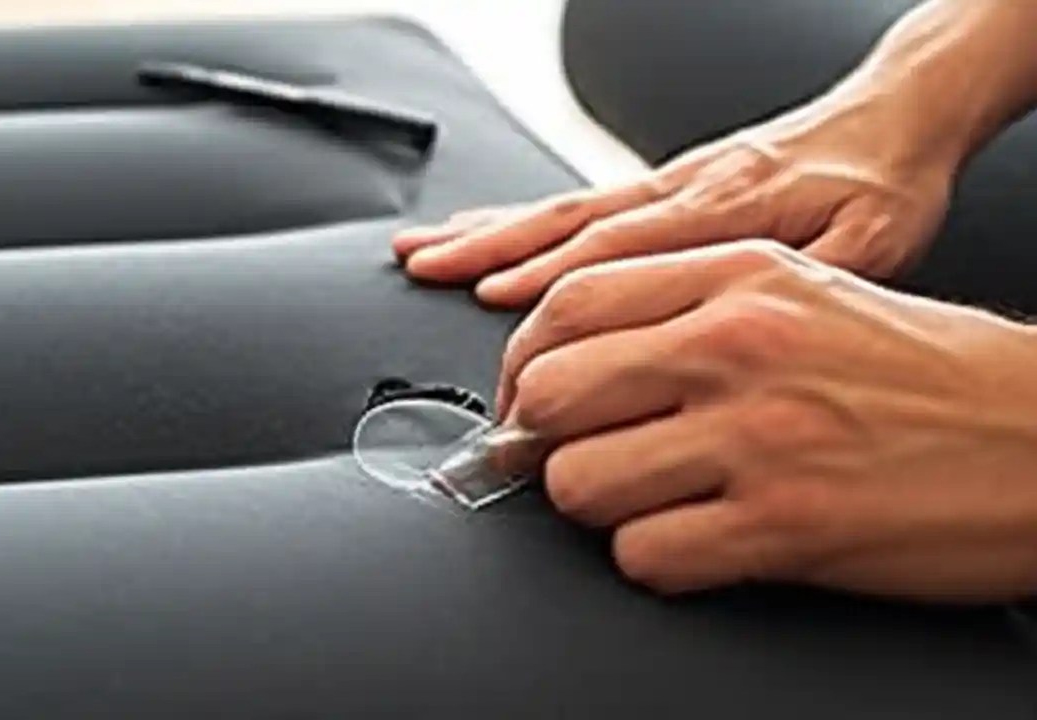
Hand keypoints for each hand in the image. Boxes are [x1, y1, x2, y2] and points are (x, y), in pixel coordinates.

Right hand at [393, 96, 954, 307]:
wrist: (894, 118)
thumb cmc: (884, 186)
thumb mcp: (873, 243)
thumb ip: (804, 285)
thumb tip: (740, 335)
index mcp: (723, 210)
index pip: (620, 247)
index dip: (549, 275)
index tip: (490, 300)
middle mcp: (680, 191)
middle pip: (569, 222)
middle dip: (489, 248)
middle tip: (426, 270)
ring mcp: (664, 186)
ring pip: (562, 208)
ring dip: (489, 230)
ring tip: (426, 249)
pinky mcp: (663, 186)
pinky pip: (578, 202)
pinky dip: (520, 219)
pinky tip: (484, 232)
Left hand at [500, 240, 1036, 601]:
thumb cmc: (924, 373)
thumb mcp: (803, 293)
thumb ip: (684, 308)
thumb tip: (571, 355)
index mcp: (739, 276)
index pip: (567, 304)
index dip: (523, 363)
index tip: (527, 400)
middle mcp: (738, 346)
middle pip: (550, 395)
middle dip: (543, 440)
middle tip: (574, 457)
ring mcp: (758, 437)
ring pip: (579, 483)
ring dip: (596, 507)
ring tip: (645, 501)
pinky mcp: (783, 525)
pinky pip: (644, 555)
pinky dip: (652, 558)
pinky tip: (694, 541)